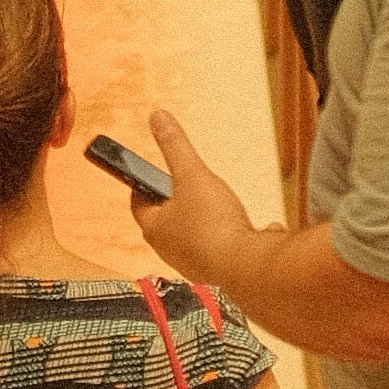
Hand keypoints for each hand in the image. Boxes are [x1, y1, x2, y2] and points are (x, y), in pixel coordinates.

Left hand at [142, 110, 264, 294]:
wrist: (246, 267)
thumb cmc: (214, 225)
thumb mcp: (193, 174)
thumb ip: (176, 146)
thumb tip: (157, 117)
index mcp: (156, 229)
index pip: (139, 204)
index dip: (142, 187)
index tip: (146, 177)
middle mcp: (171, 251)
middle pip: (167, 222)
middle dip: (177, 204)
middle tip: (186, 187)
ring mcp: (195, 264)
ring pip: (195, 237)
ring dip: (205, 223)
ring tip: (219, 207)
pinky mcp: (219, 271)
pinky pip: (223, 250)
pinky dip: (233, 238)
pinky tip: (250, 228)